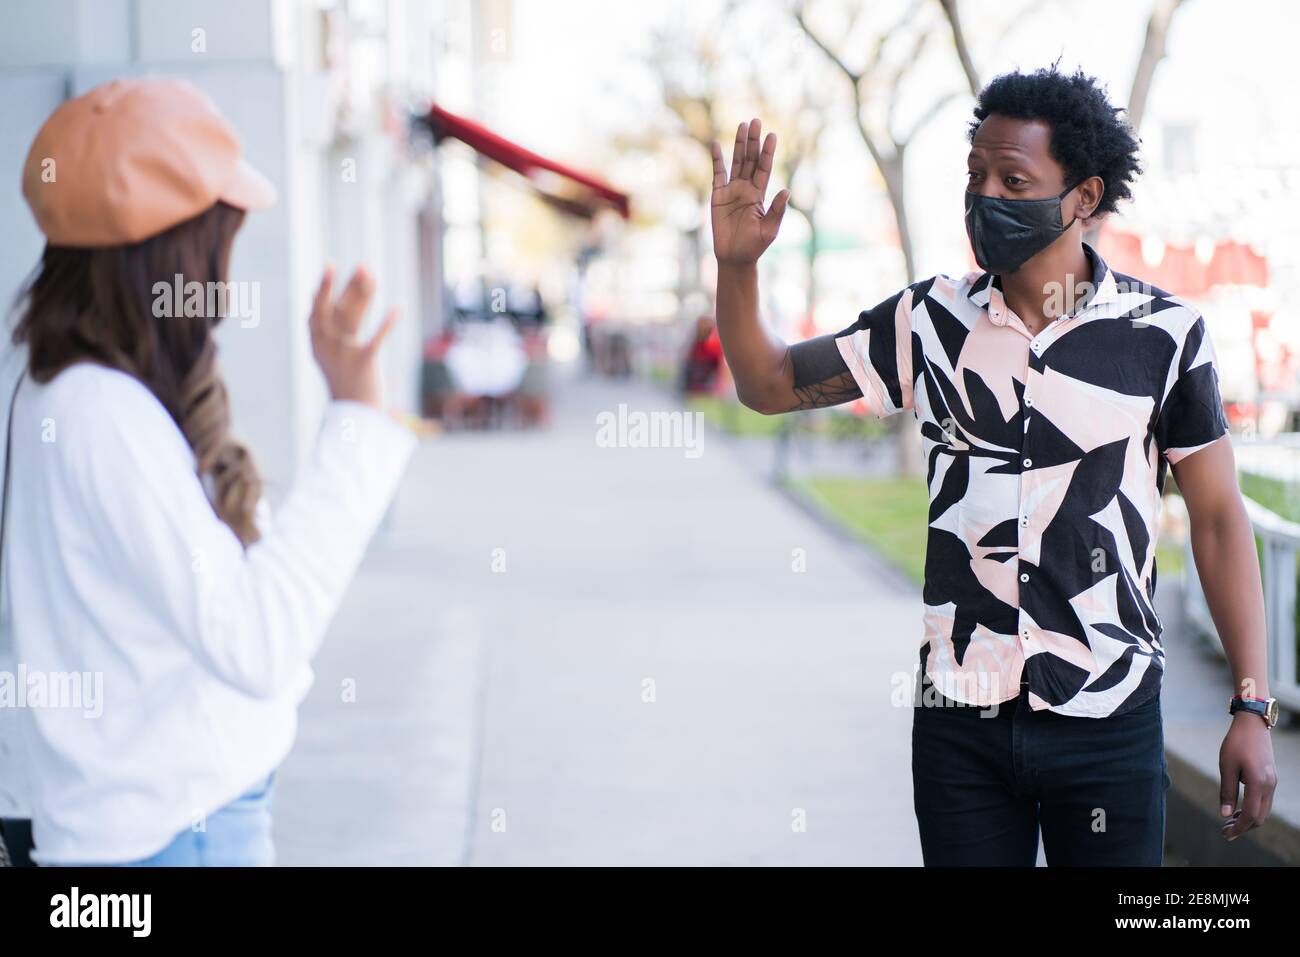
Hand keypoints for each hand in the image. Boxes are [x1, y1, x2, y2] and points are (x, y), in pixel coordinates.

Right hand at [308, 265, 398, 409]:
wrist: (353, 416)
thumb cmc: (345, 383)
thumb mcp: (330, 356)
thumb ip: (328, 330)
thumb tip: (331, 301)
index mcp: (316, 344)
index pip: (318, 310)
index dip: (323, 289)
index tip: (329, 267)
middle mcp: (326, 346)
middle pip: (337, 308)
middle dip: (346, 285)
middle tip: (360, 265)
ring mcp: (343, 353)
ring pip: (353, 316)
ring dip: (363, 293)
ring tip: (372, 275)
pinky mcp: (363, 362)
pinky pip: (376, 338)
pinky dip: (387, 322)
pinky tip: (397, 307)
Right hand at [710, 118, 789, 265]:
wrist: (734, 257)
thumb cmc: (754, 246)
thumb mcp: (769, 230)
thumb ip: (777, 211)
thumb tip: (787, 191)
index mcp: (760, 195)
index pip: (764, 168)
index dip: (768, 152)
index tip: (772, 135)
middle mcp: (747, 188)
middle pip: (750, 160)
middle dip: (753, 141)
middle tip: (755, 121)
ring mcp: (732, 191)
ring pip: (736, 162)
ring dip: (739, 144)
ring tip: (742, 125)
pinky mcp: (717, 196)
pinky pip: (717, 174)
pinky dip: (717, 160)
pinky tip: (717, 145)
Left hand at [1218, 712, 1277, 840]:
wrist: (1252, 724)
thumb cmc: (1236, 743)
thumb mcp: (1226, 766)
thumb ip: (1227, 792)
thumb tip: (1225, 815)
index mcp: (1258, 783)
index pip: (1252, 816)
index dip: (1239, 828)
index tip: (1226, 834)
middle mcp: (1269, 785)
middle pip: (1260, 817)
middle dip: (1244, 827)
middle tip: (1225, 830)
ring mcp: (1272, 782)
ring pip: (1264, 810)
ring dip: (1248, 819)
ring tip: (1230, 821)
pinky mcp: (1270, 778)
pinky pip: (1264, 801)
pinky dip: (1253, 809)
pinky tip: (1239, 808)